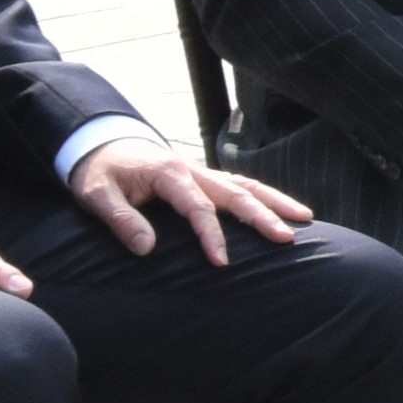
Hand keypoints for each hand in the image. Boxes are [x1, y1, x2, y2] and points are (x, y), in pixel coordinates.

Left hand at [70, 138, 310, 265]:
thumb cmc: (97, 171)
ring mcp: (200, 171)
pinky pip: (238, 184)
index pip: (199, 207)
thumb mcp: (97, 194)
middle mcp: (193, 169)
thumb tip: (147, 248)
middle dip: (264, 215)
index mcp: (169, 173)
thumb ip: (121, 219)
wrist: (97, 141)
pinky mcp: (201, 176)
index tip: (222, 262)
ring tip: (305, 217)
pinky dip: (262, 195)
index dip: (212, 235)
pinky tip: (279, 207)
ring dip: (275, 200)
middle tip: (287, 237)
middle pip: (236, 192)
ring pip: (246, 184)